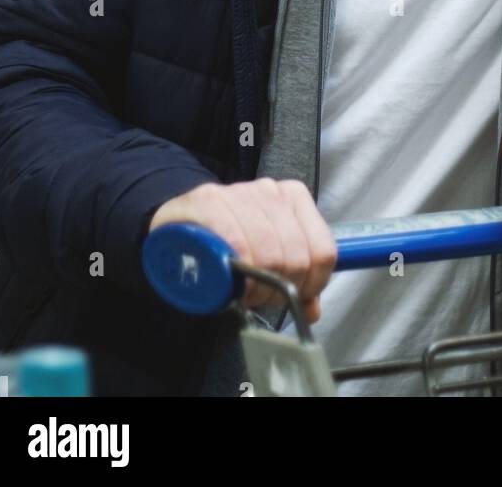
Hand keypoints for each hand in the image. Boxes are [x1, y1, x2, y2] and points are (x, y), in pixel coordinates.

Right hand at [148, 177, 337, 322]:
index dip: (310, 284)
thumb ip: (295, 279)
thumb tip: (312, 310)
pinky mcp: (209, 200)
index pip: (322, 251)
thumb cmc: (229, 239)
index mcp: (294, 198)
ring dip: (255, 285)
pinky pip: (235, 242)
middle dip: (278, 288)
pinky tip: (228, 278)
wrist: (179, 220)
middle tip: (258, 297)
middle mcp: (271, 190)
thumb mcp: (268, 255)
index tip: (292, 296)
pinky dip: (236, 268)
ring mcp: (240, 192)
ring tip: (242, 291)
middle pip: (295, 256)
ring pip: (268, 253)